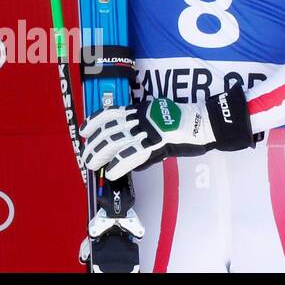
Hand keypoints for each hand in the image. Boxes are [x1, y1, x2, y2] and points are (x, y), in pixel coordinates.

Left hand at [80, 85, 251, 178]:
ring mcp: (145, 130)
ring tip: (92, 164)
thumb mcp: (156, 117)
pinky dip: (120, 165)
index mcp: (137, 110)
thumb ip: (141, 128)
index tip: (83, 130)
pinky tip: (112, 173)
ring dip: (100, 154)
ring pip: (115, 141)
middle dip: (93, 144)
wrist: (202, 122)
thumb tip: (130, 148)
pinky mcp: (154, 144)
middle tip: (85, 155)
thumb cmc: (182, 121)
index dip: (94, 121)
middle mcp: (137, 118)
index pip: (109, 113)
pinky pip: (132, 155)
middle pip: (108, 130)